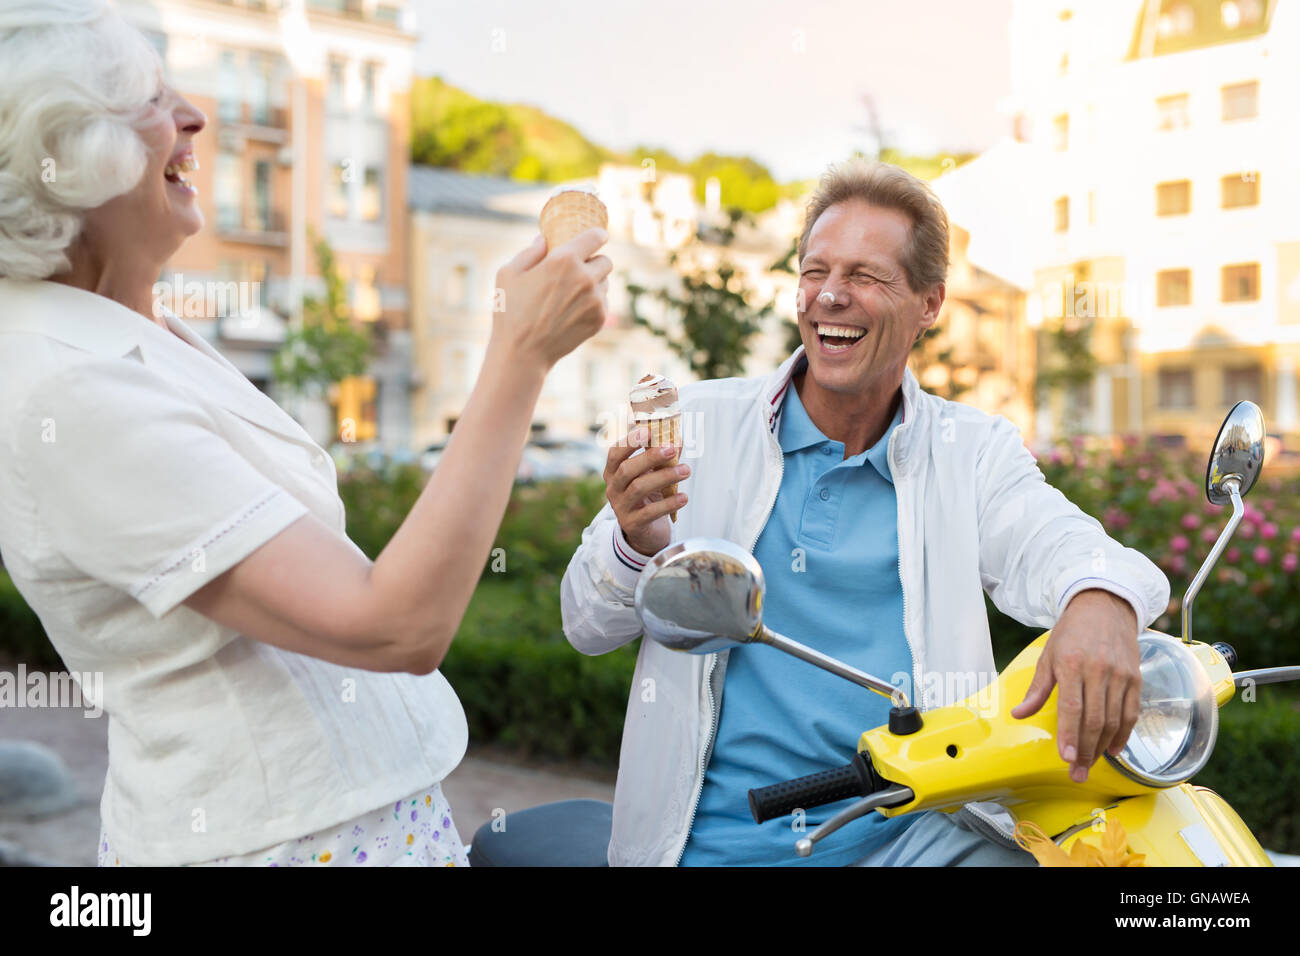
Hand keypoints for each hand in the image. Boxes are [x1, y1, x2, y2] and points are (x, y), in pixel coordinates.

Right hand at [491, 228, 611, 369]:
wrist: (523, 353)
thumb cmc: (510, 311)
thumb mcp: (508, 274)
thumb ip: (529, 252)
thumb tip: (544, 239)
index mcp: (564, 260)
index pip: (596, 237)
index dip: (597, 235)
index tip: (596, 237)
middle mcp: (585, 278)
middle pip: (605, 261)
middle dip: (594, 262)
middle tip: (579, 270)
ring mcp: (595, 300)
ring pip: (605, 283)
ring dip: (594, 283)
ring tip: (571, 294)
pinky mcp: (599, 319)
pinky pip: (604, 303)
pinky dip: (593, 303)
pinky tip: (572, 311)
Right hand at [603, 425, 688, 555]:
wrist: (646, 531)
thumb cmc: (649, 496)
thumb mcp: (654, 474)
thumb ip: (664, 457)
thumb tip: (678, 438)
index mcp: (614, 472)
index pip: (615, 452)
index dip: (630, 441)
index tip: (648, 430)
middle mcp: (613, 488)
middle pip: (626, 469)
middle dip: (650, 457)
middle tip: (672, 449)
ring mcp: (621, 507)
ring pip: (639, 488)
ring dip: (664, 477)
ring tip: (686, 471)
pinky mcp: (632, 524)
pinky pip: (650, 512)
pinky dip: (668, 504)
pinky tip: (684, 498)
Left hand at [1010, 589, 1141, 782]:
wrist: (1104, 607)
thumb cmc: (1072, 632)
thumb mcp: (1048, 655)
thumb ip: (1037, 689)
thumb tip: (1018, 715)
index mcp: (1071, 664)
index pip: (1071, 707)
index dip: (1069, 735)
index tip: (1066, 758)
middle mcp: (1098, 670)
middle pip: (1094, 719)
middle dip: (1085, 750)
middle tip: (1077, 773)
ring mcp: (1120, 675)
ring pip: (1113, 720)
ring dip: (1102, 747)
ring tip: (1089, 765)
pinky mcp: (1135, 678)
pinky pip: (1131, 713)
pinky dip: (1123, 735)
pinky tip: (1113, 750)